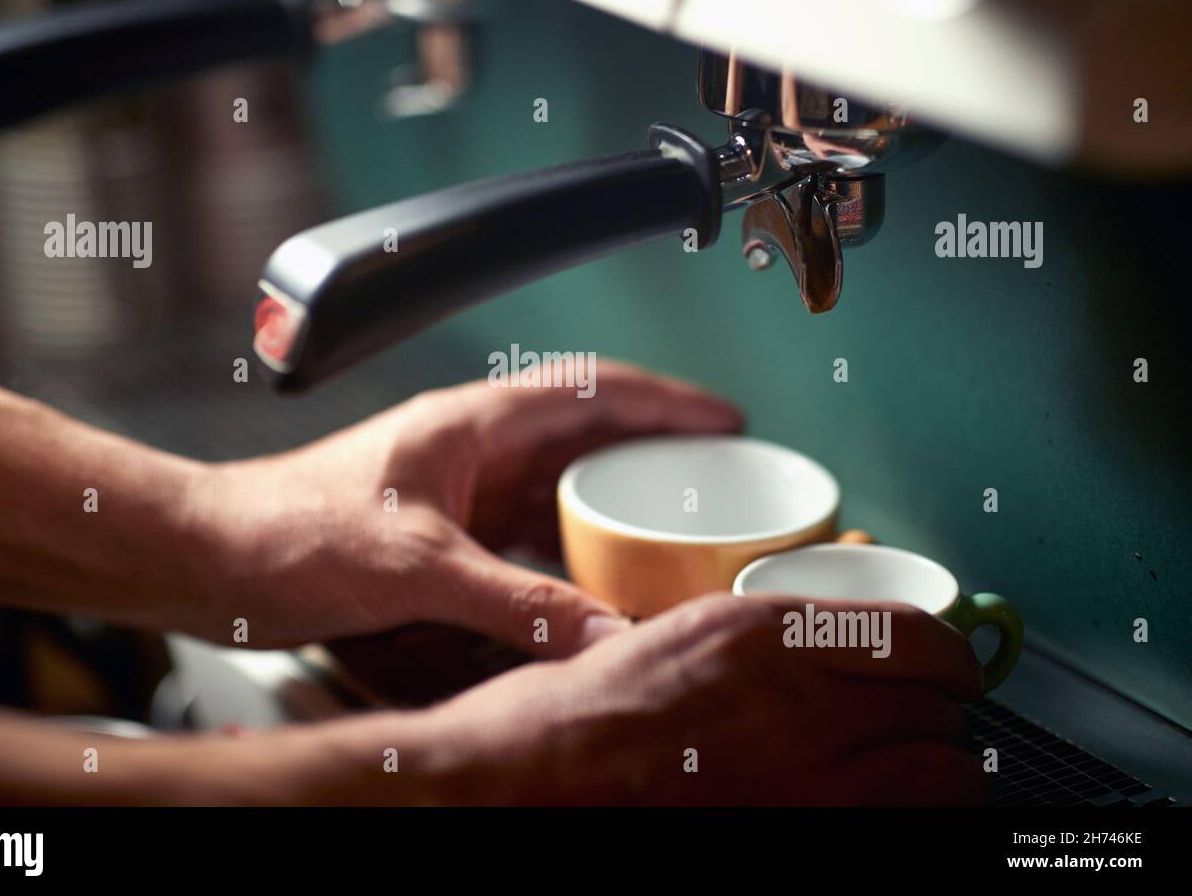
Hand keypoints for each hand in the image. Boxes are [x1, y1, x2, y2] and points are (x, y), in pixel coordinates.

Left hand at [188, 362, 742, 651]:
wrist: (214, 556)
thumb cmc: (287, 529)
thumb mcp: (417, 567)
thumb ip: (515, 602)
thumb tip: (600, 632)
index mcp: (472, 422)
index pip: (593, 390)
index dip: (667, 401)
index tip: (725, 419)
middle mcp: (472, 445)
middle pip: (588, 433)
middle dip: (657, 451)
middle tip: (720, 478)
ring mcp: (458, 485)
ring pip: (560, 482)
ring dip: (616, 502)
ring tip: (674, 530)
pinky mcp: (441, 527)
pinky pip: (528, 528)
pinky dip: (571, 548)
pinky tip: (596, 580)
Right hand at [417, 593, 986, 804]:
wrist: (523, 787)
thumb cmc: (569, 721)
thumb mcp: (669, 640)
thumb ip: (754, 645)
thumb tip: (819, 652)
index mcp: (760, 634)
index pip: (913, 635)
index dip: (948, 656)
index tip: (947, 667)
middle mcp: (795, 701)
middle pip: (934, 706)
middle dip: (941, 715)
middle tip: (927, 722)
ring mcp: (801, 780)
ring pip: (939, 776)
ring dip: (940, 772)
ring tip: (923, 774)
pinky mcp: (797, 837)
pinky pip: (899, 830)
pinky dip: (909, 819)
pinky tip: (890, 813)